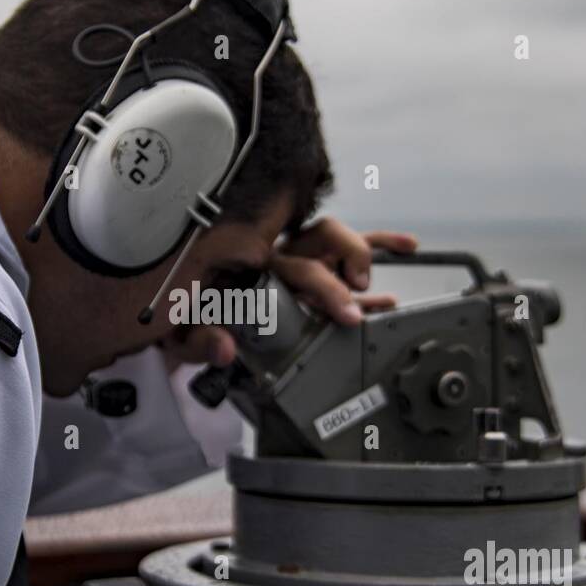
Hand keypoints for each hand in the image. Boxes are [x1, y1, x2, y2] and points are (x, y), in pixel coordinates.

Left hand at [160, 219, 417, 369]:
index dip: (325, 284)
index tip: (347, 310)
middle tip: (353, 304)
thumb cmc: (180, 321)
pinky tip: (408, 246)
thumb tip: (225, 348)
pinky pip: (345, 250)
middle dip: (345, 268)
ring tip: (369, 286)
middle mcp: (272, 255)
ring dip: (360, 255)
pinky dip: (376, 245)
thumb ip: (201, 341)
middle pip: (319, 238)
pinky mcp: (309, 268)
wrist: (177, 313)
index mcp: (245, 266)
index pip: (294, 264)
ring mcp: (292, 258)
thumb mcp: (180, 336)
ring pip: (333, 237)